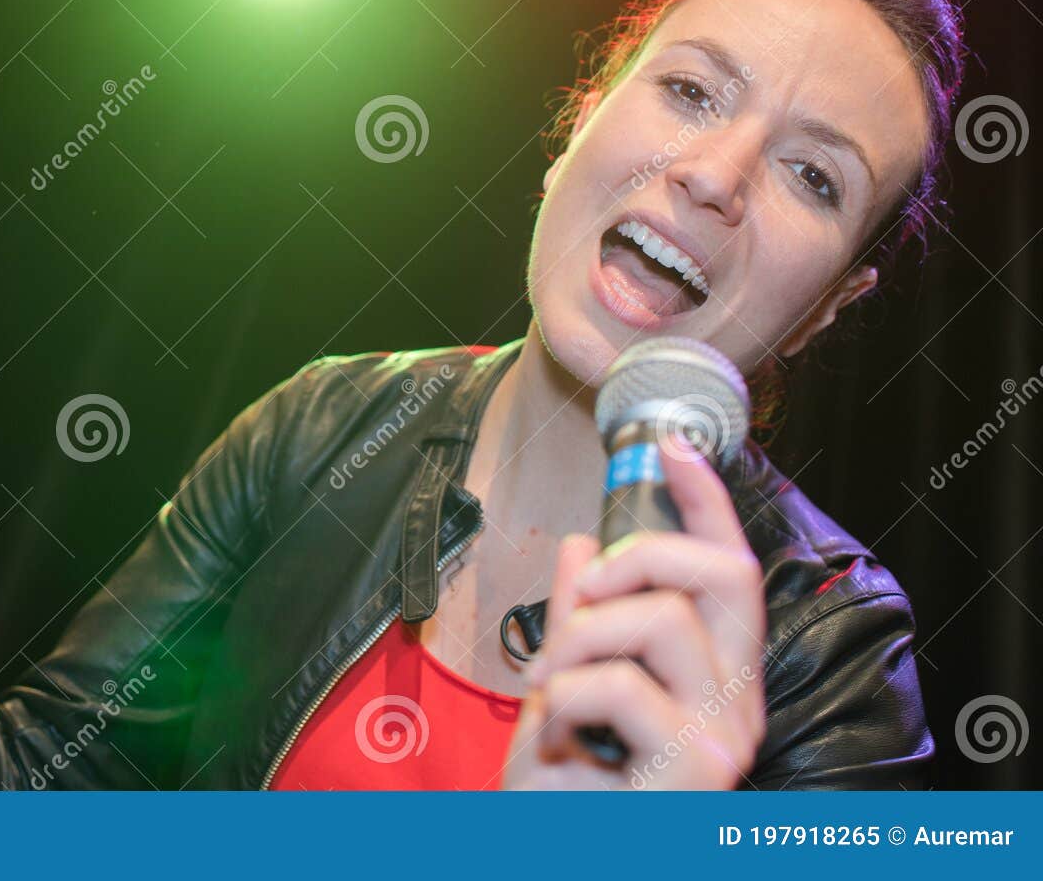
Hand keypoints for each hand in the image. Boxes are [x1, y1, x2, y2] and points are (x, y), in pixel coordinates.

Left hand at [501, 437, 767, 789]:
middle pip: (720, 573)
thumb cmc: (565, 790)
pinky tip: (555, 742)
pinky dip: (562, 700)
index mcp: (715, 675)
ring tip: (550, 692)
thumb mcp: (565, 688)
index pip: (730, 570)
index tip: (671, 446)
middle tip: (584, 597)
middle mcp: (737, 701)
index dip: (706, 501)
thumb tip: (585, 547)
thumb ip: (581, 621)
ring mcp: (724, 734)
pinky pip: (616, 684)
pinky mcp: (695, 765)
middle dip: (640, 557)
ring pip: (657, 619)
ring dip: (577, 640)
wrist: (550, 852)